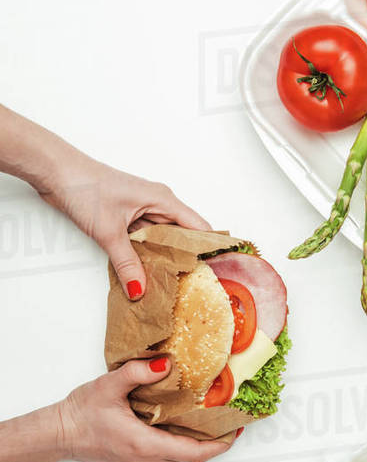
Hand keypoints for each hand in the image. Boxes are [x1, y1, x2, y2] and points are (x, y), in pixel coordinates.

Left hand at [42, 153, 210, 298]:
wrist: (55, 172)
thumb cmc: (85, 186)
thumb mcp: (109, 232)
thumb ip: (126, 263)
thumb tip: (139, 289)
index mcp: (163, 200)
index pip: (197, 227)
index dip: (209, 248)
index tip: (216, 270)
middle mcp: (156, 204)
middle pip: (181, 236)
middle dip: (185, 260)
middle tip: (191, 286)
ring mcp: (141, 210)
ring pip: (160, 240)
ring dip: (162, 259)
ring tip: (167, 284)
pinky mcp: (126, 217)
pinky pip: (144, 240)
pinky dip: (144, 255)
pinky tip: (143, 272)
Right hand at [56, 357, 232, 461]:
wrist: (60, 433)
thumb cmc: (80, 414)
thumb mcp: (109, 386)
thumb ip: (138, 373)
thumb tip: (165, 365)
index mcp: (145, 445)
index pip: (195, 453)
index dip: (220, 444)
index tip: (235, 431)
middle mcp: (147, 461)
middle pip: (194, 458)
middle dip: (216, 443)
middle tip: (230, 422)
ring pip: (183, 460)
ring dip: (201, 445)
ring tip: (215, 423)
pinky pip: (171, 458)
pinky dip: (185, 445)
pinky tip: (189, 428)